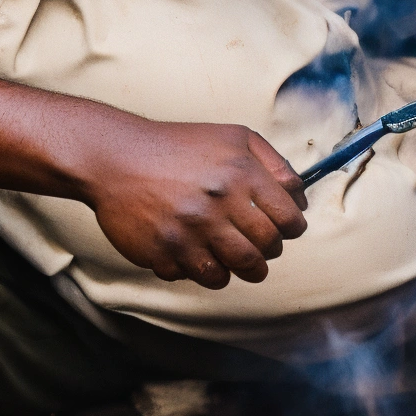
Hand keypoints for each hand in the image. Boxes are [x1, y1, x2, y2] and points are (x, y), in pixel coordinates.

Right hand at [71, 112, 306, 288]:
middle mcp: (218, 203)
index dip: (292, 228)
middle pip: (267, 248)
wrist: (115, 158)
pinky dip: (208, 272)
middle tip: (260, 245)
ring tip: (240, 260)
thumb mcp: (233, 137)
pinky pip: (201, 277)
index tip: (285, 229)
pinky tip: (203, 256)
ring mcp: (190, 230)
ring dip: (247, 269)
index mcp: (240, 173)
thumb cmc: (178, 146)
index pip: (289, 219)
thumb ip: (274, 162)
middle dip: (270, 250)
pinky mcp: (165, 252)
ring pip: (240, 269)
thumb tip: (300, 196)